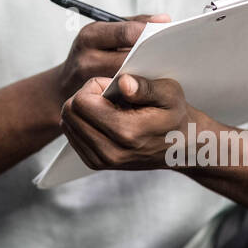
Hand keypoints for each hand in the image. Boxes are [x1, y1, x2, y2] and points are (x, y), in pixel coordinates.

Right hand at [50, 12, 170, 114]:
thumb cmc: (91, 53)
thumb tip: (164, 19)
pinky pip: (125, 94)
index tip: (168, 32)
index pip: (125, 33)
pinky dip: (139, 89)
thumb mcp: (104, 33)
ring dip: (147, 74)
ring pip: (129, 79)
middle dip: (151, 56)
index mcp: (90, 35)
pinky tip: (152, 87)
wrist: (62, 86)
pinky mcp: (96, 100)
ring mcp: (89, 81)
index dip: (149, 33)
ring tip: (166, 70)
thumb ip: (133, 24)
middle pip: (129, 58)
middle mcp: (87, 58)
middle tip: (173, 55)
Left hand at [59, 72, 189, 171]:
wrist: (181, 148)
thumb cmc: (174, 115)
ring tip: (108, 109)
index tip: (111, 87)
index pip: (80, 102)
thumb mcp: (169, 93)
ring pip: (67, 125)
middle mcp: (110, 151)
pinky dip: (83, 123)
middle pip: (69, 113)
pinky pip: (72, 136)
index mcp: (126, 132)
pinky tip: (104, 121)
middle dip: (84, 97)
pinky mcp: (95, 164)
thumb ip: (144, 86)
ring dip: (83, 111)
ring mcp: (101, 161)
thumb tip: (123, 84)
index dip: (93, 87)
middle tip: (107, 97)